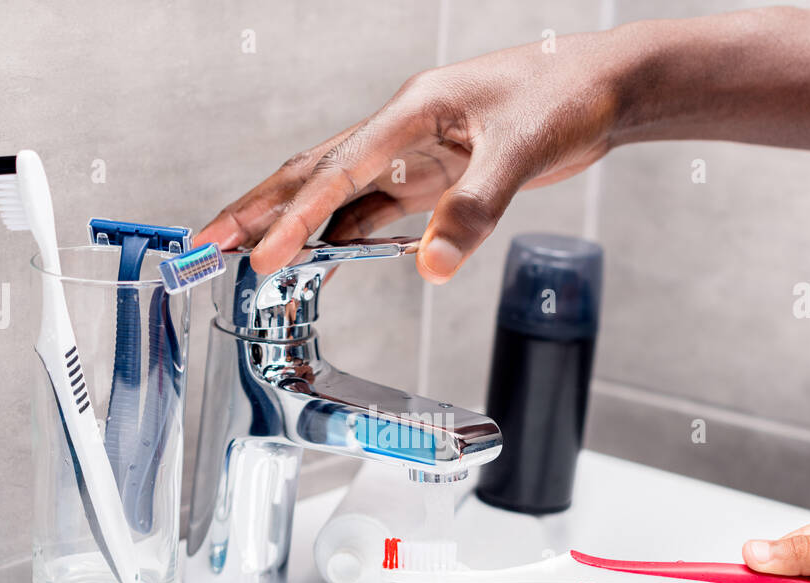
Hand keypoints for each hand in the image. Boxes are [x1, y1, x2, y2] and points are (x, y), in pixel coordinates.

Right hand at [194, 32, 631, 281]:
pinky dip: (340, 237)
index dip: (298, 217)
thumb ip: (474, 209)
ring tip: (243, 257)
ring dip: (290, 225)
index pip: (339, 170)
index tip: (262, 256)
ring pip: (335, 193)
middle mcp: (402, 131)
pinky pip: (371, 210)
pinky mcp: (430, 177)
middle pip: (313, 173)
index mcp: (413, 112)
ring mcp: (412, 154)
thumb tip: (430, 267)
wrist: (603, 87)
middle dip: (258, 210)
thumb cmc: (566, 96)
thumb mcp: (524, 151)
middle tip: (206, 244)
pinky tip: (318, 262)